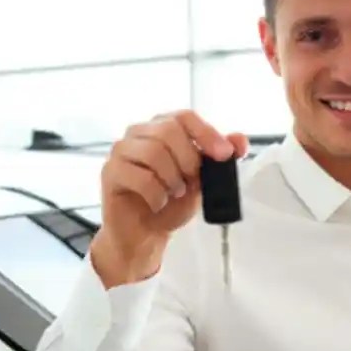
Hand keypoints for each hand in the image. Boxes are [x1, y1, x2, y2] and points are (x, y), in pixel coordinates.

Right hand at [92, 110, 248, 286]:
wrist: (146, 233)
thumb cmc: (171, 202)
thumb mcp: (203, 181)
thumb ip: (218, 159)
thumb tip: (240, 140)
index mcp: (163, 128)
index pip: (185, 117)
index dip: (207, 133)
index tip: (224, 154)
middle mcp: (140, 133)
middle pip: (168, 130)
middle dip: (188, 159)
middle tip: (190, 181)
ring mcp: (122, 151)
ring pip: (153, 152)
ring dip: (172, 178)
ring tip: (174, 193)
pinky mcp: (110, 172)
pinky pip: (139, 176)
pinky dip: (156, 194)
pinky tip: (158, 203)